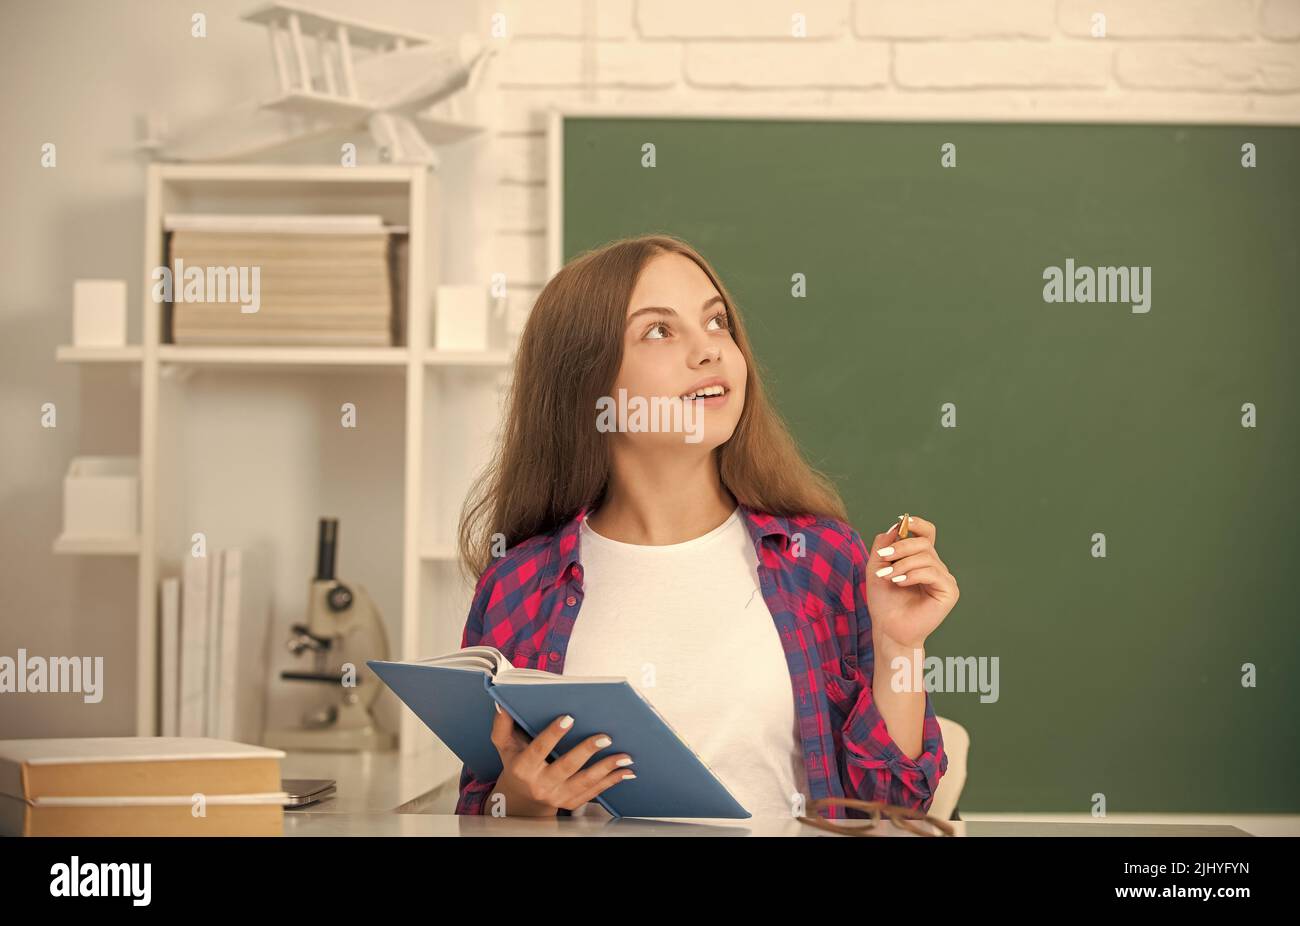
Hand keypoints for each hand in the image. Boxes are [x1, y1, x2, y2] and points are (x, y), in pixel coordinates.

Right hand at [484, 707, 635, 815]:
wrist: (522, 797)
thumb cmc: (516, 764)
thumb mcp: (504, 746)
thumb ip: (502, 725)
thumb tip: (501, 703)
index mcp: (523, 768)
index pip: (538, 750)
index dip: (553, 734)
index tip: (569, 717)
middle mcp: (540, 785)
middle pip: (566, 767)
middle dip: (586, 751)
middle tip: (605, 737)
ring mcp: (557, 796)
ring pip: (584, 782)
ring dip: (606, 769)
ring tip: (624, 756)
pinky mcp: (571, 803)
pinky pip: (594, 793)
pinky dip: (611, 781)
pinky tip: (625, 771)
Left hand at [864, 514, 958, 649]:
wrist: (888, 628)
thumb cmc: (884, 601)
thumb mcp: (876, 567)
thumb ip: (883, 545)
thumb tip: (897, 525)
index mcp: (921, 560)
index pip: (927, 533)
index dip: (917, 523)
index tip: (903, 520)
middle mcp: (936, 567)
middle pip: (924, 543)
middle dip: (901, 547)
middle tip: (883, 557)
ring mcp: (944, 579)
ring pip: (927, 557)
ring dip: (903, 564)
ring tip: (888, 577)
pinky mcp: (949, 591)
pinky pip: (933, 573)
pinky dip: (913, 575)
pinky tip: (900, 583)